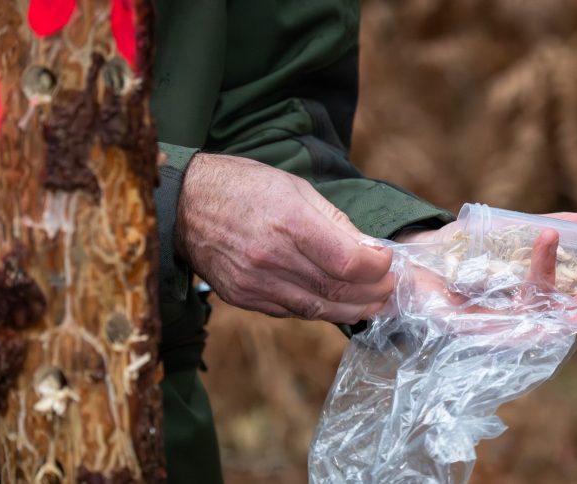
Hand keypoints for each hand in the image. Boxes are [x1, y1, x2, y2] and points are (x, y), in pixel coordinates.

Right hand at [175, 153, 394, 322]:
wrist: (186, 204)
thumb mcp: (297, 188)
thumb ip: (336, 223)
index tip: (388, 262)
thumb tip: (371, 250)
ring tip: (373, 302)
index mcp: (289, 223)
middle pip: (338, 290)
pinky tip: (337, 302)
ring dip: (353, 309)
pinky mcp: (244, 297)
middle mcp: (272, 258)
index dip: (377, 268)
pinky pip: (294, 312)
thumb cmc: (245, 187)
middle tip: (390, 288)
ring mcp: (256, 283)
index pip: (348, 262)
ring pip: (319, 309)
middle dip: (373, 293)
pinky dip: (322, 309)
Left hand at [395, 211, 576, 334]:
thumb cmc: (461, 250)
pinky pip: (512, 321)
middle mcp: (520, 326)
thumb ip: (562, 225)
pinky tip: (548, 254)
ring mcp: (499, 333)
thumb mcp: (517, 231)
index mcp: (534, 309)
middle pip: (571, 328)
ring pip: (550, 330)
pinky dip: (534, 288)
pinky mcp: (474, 332)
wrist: (410, 256)